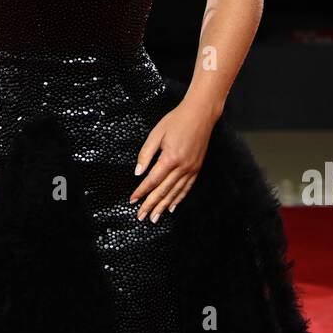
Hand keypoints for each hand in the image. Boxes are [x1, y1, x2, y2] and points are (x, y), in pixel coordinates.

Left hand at [129, 99, 215, 221]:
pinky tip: (171, 207)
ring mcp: (191, 169)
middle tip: (141, 216)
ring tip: (154, 218)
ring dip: (163, 206)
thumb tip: (137, 172)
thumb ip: (145, 154)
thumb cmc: (176, 120)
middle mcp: (182, 167)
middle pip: (163, 190)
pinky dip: (178, 199)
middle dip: (151, 205)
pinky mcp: (197, 168)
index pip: (152, 180)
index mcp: (170, 158)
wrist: (200, 114)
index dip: (141, 191)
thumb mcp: (156, 134)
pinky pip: (186, 188)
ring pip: (175, 193)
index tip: (132, 200)